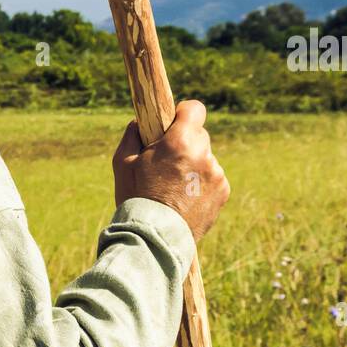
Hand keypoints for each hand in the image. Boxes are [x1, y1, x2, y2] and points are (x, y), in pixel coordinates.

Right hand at [113, 100, 230, 241]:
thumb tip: (139, 122)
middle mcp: (203, 154)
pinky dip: (200, 184)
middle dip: (184, 143)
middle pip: (198, 135)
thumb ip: (133, 135)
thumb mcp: (123, 162)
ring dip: (192, 166)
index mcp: (180, 141)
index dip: (182, 114)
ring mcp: (216, 174)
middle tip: (165, 162)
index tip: (172, 124)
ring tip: (172, 188)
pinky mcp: (223, 192)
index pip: (194, 109)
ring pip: (205, 158)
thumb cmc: (135, 197)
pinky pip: (212, 178)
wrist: (154, 237)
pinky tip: (183, 199)